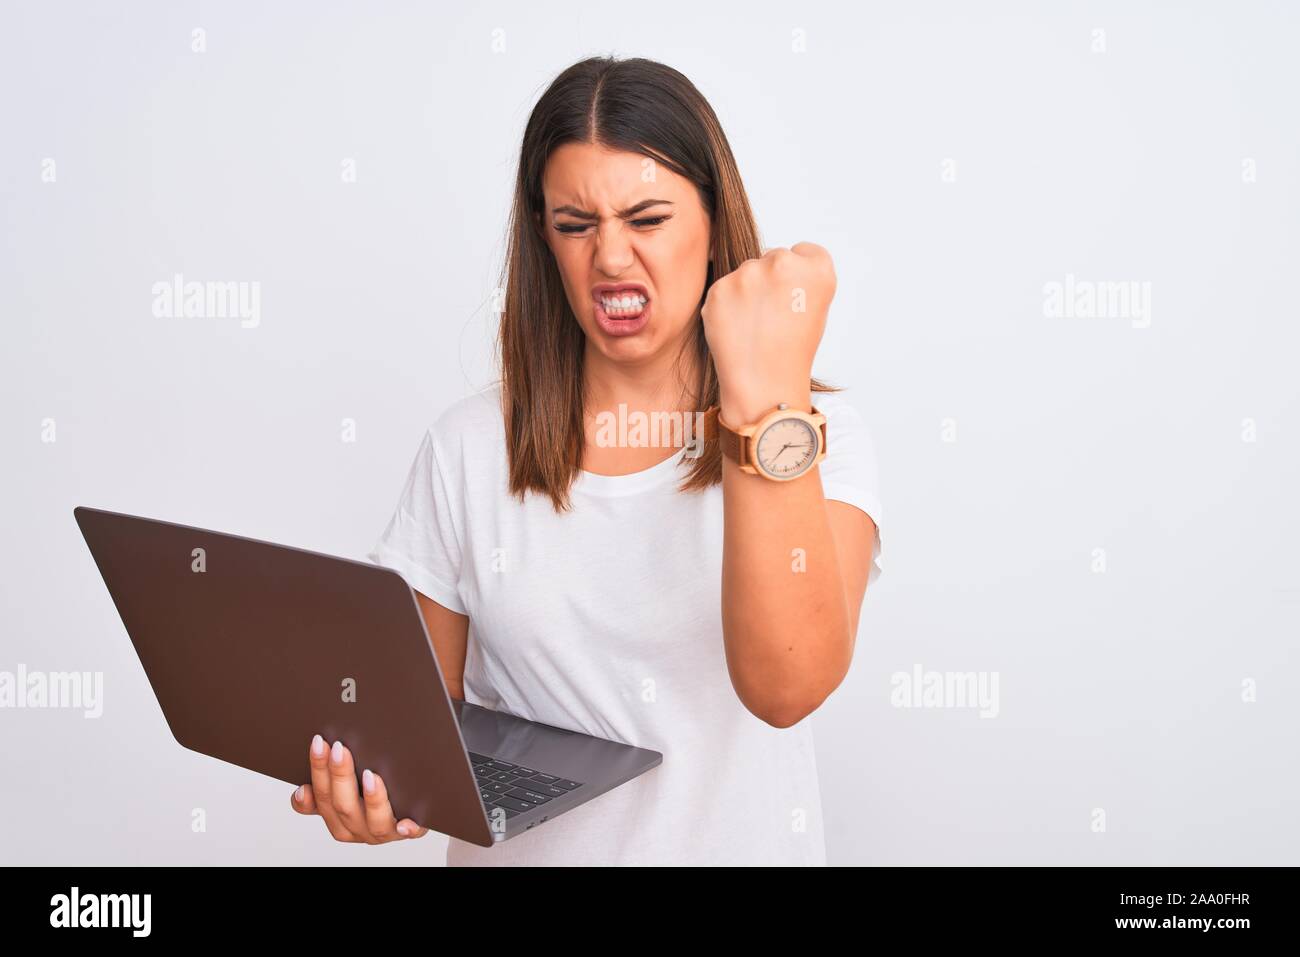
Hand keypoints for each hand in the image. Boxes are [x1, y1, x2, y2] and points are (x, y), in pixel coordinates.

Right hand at [290, 733, 428, 843]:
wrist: (414, 807)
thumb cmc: (378, 790)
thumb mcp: (348, 785)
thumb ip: (329, 780)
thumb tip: (308, 773)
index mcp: (337, 817)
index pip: (320, 798)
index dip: (317, 774)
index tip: (318, 745)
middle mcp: (357, 828)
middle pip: (343, 806)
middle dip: (339, 775)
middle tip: (339, 748)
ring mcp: (383, 832)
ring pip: (374, 822)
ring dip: (371, 800)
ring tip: (370, 775)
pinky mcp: (411, 832)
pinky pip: (409, 834)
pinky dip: (406, 829)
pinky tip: (405, 825)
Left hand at [701, 242, 835, 421]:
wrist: (764, 384)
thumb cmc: (793, 352)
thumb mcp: (817, 309)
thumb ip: (802, 279)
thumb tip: (779, 265)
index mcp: (817, 269)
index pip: (804, 252)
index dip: (798, 276)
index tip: (794, 297)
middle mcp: (783, 263)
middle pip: (773, 257)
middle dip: (771, 280)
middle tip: (772, 315)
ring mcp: (747, 274)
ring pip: (746, 272)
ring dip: (747, 291)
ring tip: (755, 326)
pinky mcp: (719, 288)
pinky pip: (724, 289)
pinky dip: (726, 305)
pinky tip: (737, 329)